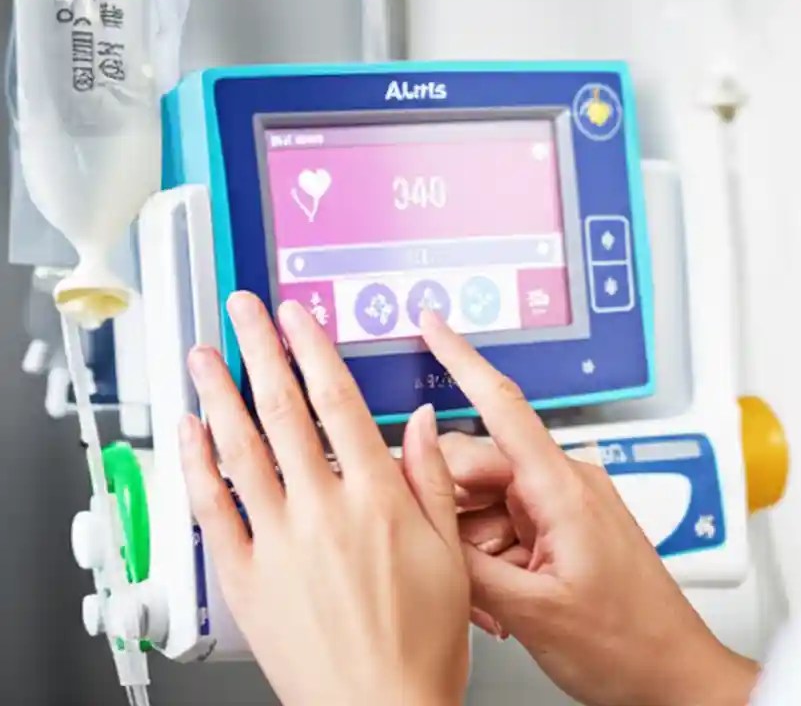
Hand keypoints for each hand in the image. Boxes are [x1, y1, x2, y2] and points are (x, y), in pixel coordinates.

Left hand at [179, 292, 469, 705]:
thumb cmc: (421, 647)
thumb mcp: (451, 556)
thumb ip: (431, 482)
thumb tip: (423, 425)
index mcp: (378, 500)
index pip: (338, 403)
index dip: (314, 351)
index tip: (298, 319)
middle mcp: (324, 511)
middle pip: (284, 410)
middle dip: (261, 350)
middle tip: (243, 312)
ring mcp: (279, 542)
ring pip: (241, 448)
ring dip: (219, 393)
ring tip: (205, 355)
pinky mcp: (246, 577)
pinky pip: (213, 509)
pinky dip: (197, 464)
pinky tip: (190, 433)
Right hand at [419, 311, 759, 705]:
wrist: (672, 676)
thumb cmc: (629, 644)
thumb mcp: (533, 611)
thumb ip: (468, 562)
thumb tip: (423, 524)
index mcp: (564, 490)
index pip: (504, 406)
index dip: (462, 359)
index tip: (433, 325)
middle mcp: (568, 487)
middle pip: (479, 466)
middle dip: (449, 507)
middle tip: (445, 558)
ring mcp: (568, 510)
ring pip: (487, 504)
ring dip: (472, 547)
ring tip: (489, 603)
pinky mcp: (566, 534)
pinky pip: (508, 529)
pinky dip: (491, 561)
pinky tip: (498, 603)